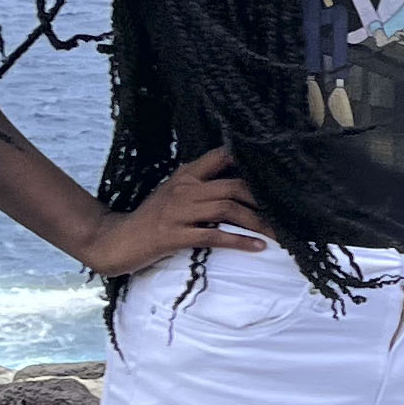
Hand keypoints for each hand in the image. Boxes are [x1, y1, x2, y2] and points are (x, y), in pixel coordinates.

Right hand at [73, 149, 268, 275]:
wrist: (116, 240)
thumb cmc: (151, 219)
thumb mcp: (174, 194)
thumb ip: (201, 185)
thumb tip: (238, 182)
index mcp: (185, 175)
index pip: (221, 157)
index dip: (250, 161)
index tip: (278, 172)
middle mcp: (183, 189)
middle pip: (233, 185)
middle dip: (263, 199)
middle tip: (287, 211)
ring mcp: (178, 212)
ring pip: (227, 209)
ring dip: (257, 222)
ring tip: (278, 233)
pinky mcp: (174, 236)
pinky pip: (213, 236)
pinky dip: (239, 241)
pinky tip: (257, 247)